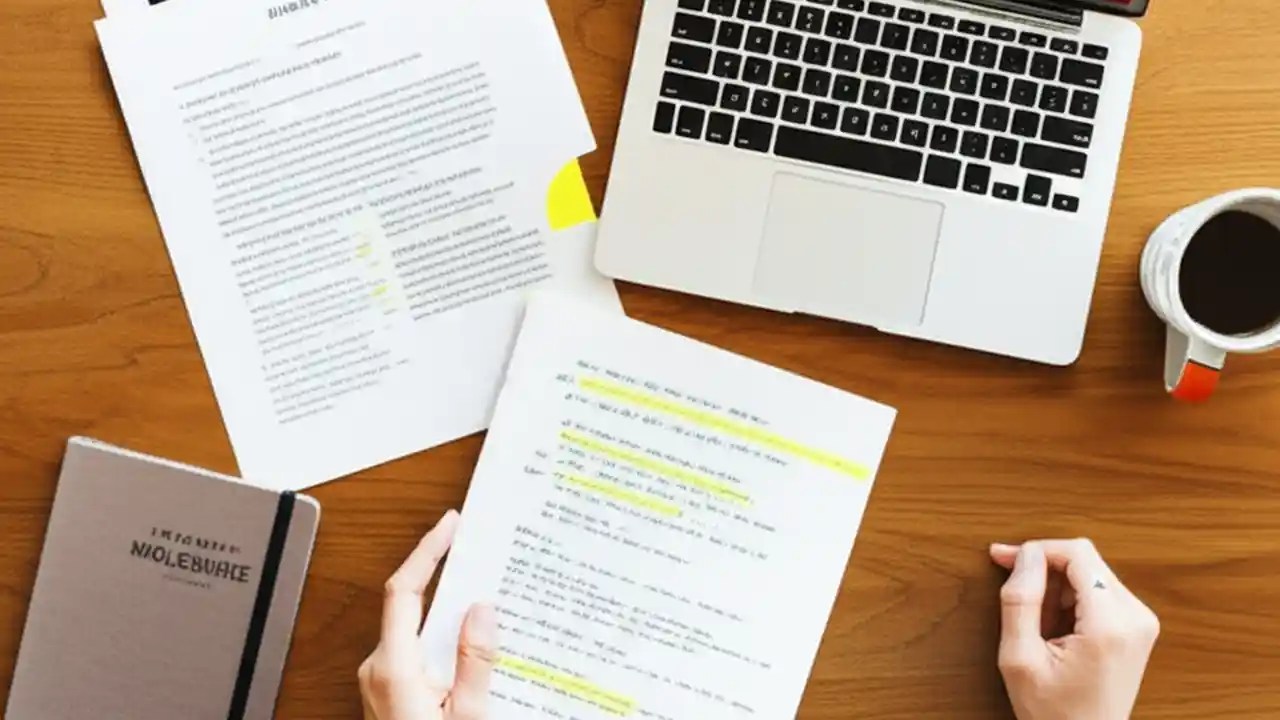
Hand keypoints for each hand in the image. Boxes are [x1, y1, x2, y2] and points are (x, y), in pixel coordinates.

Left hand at [360, 511, 497, 719]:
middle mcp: (377, 669)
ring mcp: (378, 682)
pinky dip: (441, 639)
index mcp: (393, 668)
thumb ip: (475, 660)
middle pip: (411, 606)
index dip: (427, 550)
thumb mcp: (468, 716)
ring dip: (447, 612)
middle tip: (480, 552)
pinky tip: (471, 642)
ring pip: (414, 630)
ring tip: (485, 597)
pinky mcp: (387, 692)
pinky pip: (413, 651)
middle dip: (446, 577)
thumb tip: (481, 608)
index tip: (451, 524)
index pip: (404, 591)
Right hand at [990, 539, 1159, 719]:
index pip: (1077, 554)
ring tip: (1035, 618)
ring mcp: (1141, 622)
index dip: (1036, 548)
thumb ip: (1020, 601)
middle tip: (1011, 585)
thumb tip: (1024, 554)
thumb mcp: (1019, 659)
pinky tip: (1053, 622)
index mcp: (1110, 625)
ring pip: (1091, 571)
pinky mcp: (1136, 626)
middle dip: (1043, 565)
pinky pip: (1100, 589)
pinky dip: (1070, 595)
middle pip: (1085, 559)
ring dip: (1056, 583)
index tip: (1004, 557)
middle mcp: (1135, 618)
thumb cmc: (1053, 713)